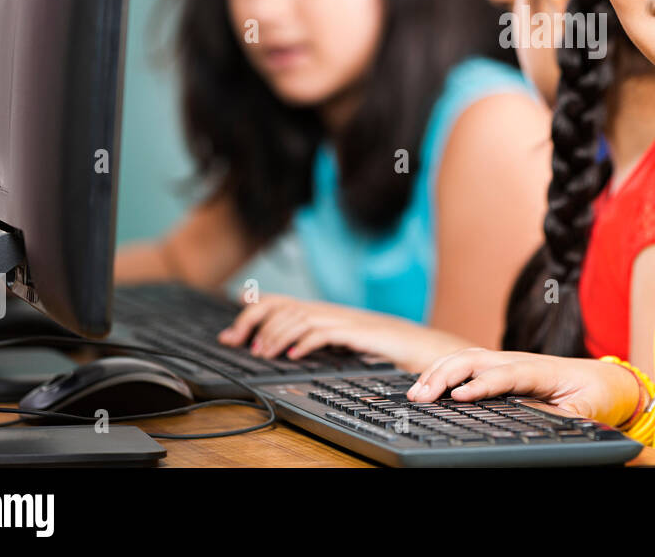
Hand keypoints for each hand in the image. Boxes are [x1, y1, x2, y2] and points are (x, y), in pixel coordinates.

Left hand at [216, 293, 472, 372]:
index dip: (252, 312)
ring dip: (275, 334)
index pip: (280, 301)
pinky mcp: (358, 332)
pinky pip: (325, 332)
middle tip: (236, 342)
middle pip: (282, 305)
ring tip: (262, 353)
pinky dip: (304, 341)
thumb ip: (317, 338)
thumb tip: (286, 345)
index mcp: (325, 312)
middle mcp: (331, 311)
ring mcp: (344, 320)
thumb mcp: (343, 343)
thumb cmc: (384, 348)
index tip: (232, 331)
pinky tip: (292, 354)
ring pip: (299, 318)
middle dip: (253, 321)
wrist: (422, 348)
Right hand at [407, 348, 640, 426]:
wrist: (607, 379)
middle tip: (421, 397)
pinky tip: (428, 383)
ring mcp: (510, 360)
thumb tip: (538, 420)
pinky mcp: (503, 366)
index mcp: (541, 371)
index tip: (458, 397)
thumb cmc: (596, 393)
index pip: (505, 375)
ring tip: (416, 392)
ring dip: (439, 371)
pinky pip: (470, 362)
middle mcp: (521, 360)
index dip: (481, 385)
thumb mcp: (586, 411)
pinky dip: (445, 369)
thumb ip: (562, 416)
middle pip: (476, 359)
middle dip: (446, 375)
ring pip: (468, 357)